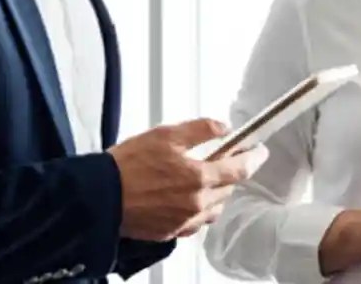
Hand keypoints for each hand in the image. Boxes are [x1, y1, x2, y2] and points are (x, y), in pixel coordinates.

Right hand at [108, 118, 267, 241]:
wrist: (99, 197)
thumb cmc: (127, 166)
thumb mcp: (165, 135)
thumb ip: (199, 130)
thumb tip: (222, 127)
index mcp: (199, 177)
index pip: (241, 169)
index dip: (255, 158)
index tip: (260, 151)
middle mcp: (196, 203)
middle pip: (229, 188)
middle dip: (231, 172)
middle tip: (225, 159)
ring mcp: (184, 220)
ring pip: (214, 207)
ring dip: (216, 192)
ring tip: (203, 178)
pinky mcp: (171, 232)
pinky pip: (195, 221)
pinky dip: (198, 209)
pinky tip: (187, 198)